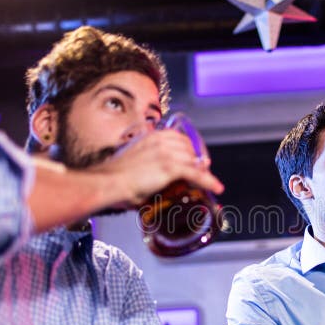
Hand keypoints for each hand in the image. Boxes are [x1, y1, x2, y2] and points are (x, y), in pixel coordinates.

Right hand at [90, 128, 223, 208]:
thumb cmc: (113, 176)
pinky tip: (216, 188)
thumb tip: (146, 174)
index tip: (194, 157)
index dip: (189, 149)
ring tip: (210, 182)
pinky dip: (209, 181)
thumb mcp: (131, 159)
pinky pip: (196, 174)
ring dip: (203, 172)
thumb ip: (143, 160)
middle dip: (198, 159)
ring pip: (194, 161)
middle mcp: (161, 141)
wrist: (108, 182)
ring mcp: (167, 153)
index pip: (178, 138)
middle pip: (190, 148)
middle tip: (203, 171)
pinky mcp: (171, 168)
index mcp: (151, 136)